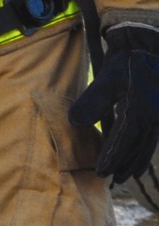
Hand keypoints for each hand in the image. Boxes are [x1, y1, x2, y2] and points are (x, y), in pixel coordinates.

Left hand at [70, 25, 158, 183]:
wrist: (150, 45)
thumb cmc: (126, 60)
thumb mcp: (107, 78)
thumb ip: (92, 102)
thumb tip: (76, 123)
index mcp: (140, 111)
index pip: (123, 141)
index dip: (112, 157)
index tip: (101, 171)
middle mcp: (153, 117)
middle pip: (137, 148)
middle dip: (123, 164)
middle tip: (111, 179)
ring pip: (147, 145)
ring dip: (135, 161)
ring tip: (125, 176)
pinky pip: (153, 138)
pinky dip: (145, 150)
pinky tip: (139, 159)